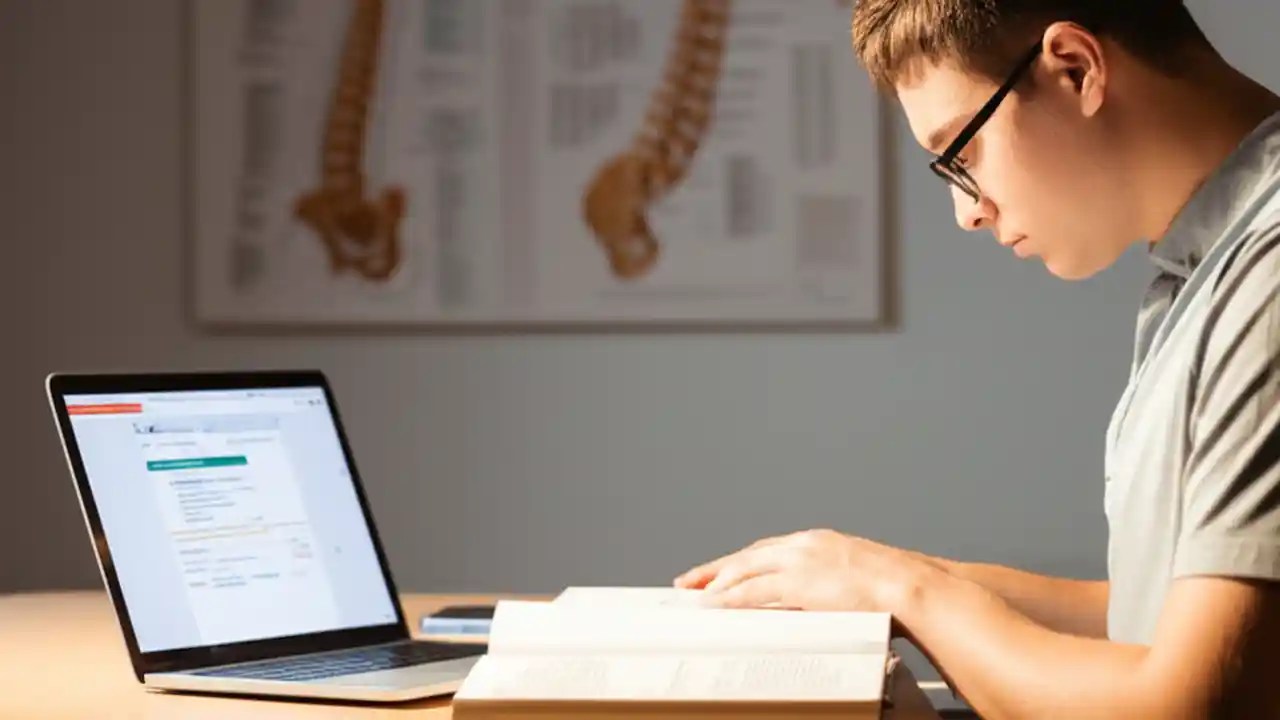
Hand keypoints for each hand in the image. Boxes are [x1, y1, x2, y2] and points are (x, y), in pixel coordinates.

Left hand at [673, 529, 928, 613]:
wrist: (911, 586)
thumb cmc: (895, 588)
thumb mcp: (856, 578)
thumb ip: (833, 586)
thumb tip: (826, 604)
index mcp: (818, 543)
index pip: (768, 550)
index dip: (741, 562)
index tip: (723, 571)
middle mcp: (804, 545)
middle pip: (748, 556)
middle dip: (717, 569)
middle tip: (692, 580)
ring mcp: (800, 562)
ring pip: (745, 569)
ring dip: (717, 583)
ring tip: (695, 595)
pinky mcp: (799, 582)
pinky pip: (754, 591)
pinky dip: (731, 597)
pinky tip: (715, 604)